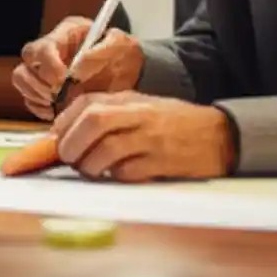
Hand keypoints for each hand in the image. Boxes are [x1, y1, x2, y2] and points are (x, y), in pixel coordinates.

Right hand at [13, 17, 143, 119]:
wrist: (131, 74)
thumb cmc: (124, 55)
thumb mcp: (122, 45)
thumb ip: (101, 52)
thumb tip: (77, 69)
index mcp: (65, 34)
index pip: (42, 48)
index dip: (48, 65)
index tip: (63, 80)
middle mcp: (48, 52)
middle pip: (24, 67)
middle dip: (40, 86)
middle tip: (60, 95)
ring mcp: (43, 72)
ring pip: (22, 84)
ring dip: (39, 97)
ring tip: (62, 103)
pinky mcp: (43, 92)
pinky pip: (30, 102)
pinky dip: (42, 109)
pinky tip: (62, 110)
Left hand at [50, 91, 235, 181]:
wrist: (218, 135)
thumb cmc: (172, 124)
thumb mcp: (140, 108)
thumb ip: (108, 116)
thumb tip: (66, 134)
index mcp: (128, 99)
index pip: (85, 104)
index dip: (64, 123)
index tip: (57, 138)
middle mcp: (138, 114)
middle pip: (92, 121)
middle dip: (71, 143)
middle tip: (69, 158)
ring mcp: (151, 138)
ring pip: (106, 150)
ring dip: (90, 165)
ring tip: (92, 170)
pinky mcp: (162, 162)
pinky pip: (127, 172)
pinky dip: (115, 176)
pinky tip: (118, 175)